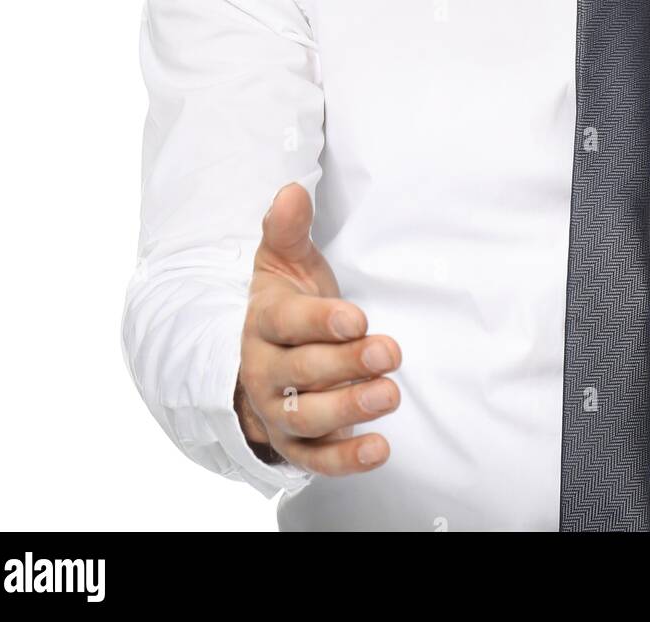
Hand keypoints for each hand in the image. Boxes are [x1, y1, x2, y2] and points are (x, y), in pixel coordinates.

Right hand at [234, 181, 400, 474]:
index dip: (319, 321)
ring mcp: (276, 411)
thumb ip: (288, 229)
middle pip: (301, 371)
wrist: (259, 357)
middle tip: (390, 351)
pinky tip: (380, 448)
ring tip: (389, 395)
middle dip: (346, 364)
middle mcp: (264, 370)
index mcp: (262, 322)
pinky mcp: (294, 443)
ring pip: (307, 417)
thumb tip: (291, 191)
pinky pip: (316, 458)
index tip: (357, 318)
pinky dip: (345, 459)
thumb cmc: (283, 303)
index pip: (286, 323)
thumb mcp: (282, 262)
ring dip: (349, 409)